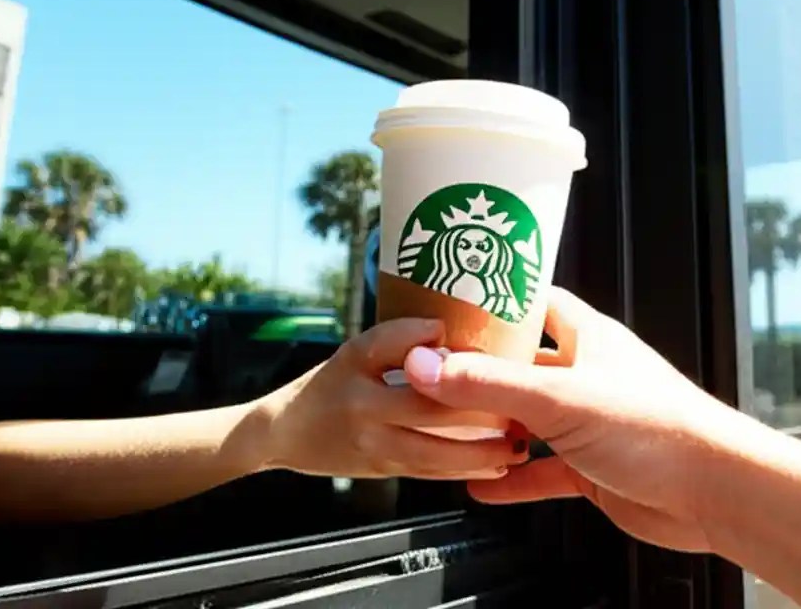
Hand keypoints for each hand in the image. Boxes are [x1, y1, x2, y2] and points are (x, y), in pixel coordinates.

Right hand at [259, 318, 528, 479]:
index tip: (455, 331)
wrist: (282, 432)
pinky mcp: (380, 467)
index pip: (388, 342)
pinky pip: (427, 471)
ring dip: (480, 449)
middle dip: (477, 407)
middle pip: (425, 405)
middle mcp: (360, 402)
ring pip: (432, 449)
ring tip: (517, 443)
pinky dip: (464, 469)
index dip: (422, 336)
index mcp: (355, 361)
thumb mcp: (357, 351)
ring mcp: (369, 440)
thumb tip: (446, 330)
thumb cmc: (329, 385)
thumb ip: (398, 341)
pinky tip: (496, 465)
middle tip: (518, 402)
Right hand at [403, 288, 745, 551]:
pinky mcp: (594, 466)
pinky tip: (483, 485)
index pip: (532, 302)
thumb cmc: (661, 426)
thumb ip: (490, 383)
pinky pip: (543, 470)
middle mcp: (587, 373)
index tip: (448, 304)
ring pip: (528, 419)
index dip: (492, 301)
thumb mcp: (559, 396)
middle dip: (479, 371)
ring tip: (447, 429)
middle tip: (431, 373)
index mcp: (586, 337)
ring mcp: (590, 421)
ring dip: (492, 427)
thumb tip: (428, 366)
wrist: (715, 491)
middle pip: (521, 364)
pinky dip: (512, 479)